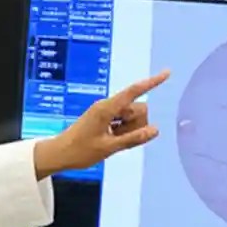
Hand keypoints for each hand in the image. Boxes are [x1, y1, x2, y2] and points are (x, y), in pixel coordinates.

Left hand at [33, 70, 169, 179]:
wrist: (59, 153)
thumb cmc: (80, 150)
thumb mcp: (109, 148)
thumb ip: (133, 139)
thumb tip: (155, 130)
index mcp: (106, 108)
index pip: (135, 92)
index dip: (152, 82)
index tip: (167, 73)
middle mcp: (107, 106)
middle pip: (136, 110)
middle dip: (136, 124)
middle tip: (118, 140)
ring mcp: (106, 112)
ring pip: (131, 118)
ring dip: (129, 130)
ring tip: (112, 142)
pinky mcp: (105, 119)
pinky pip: (123, 122)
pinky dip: (123, 132)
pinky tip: (112, 141)